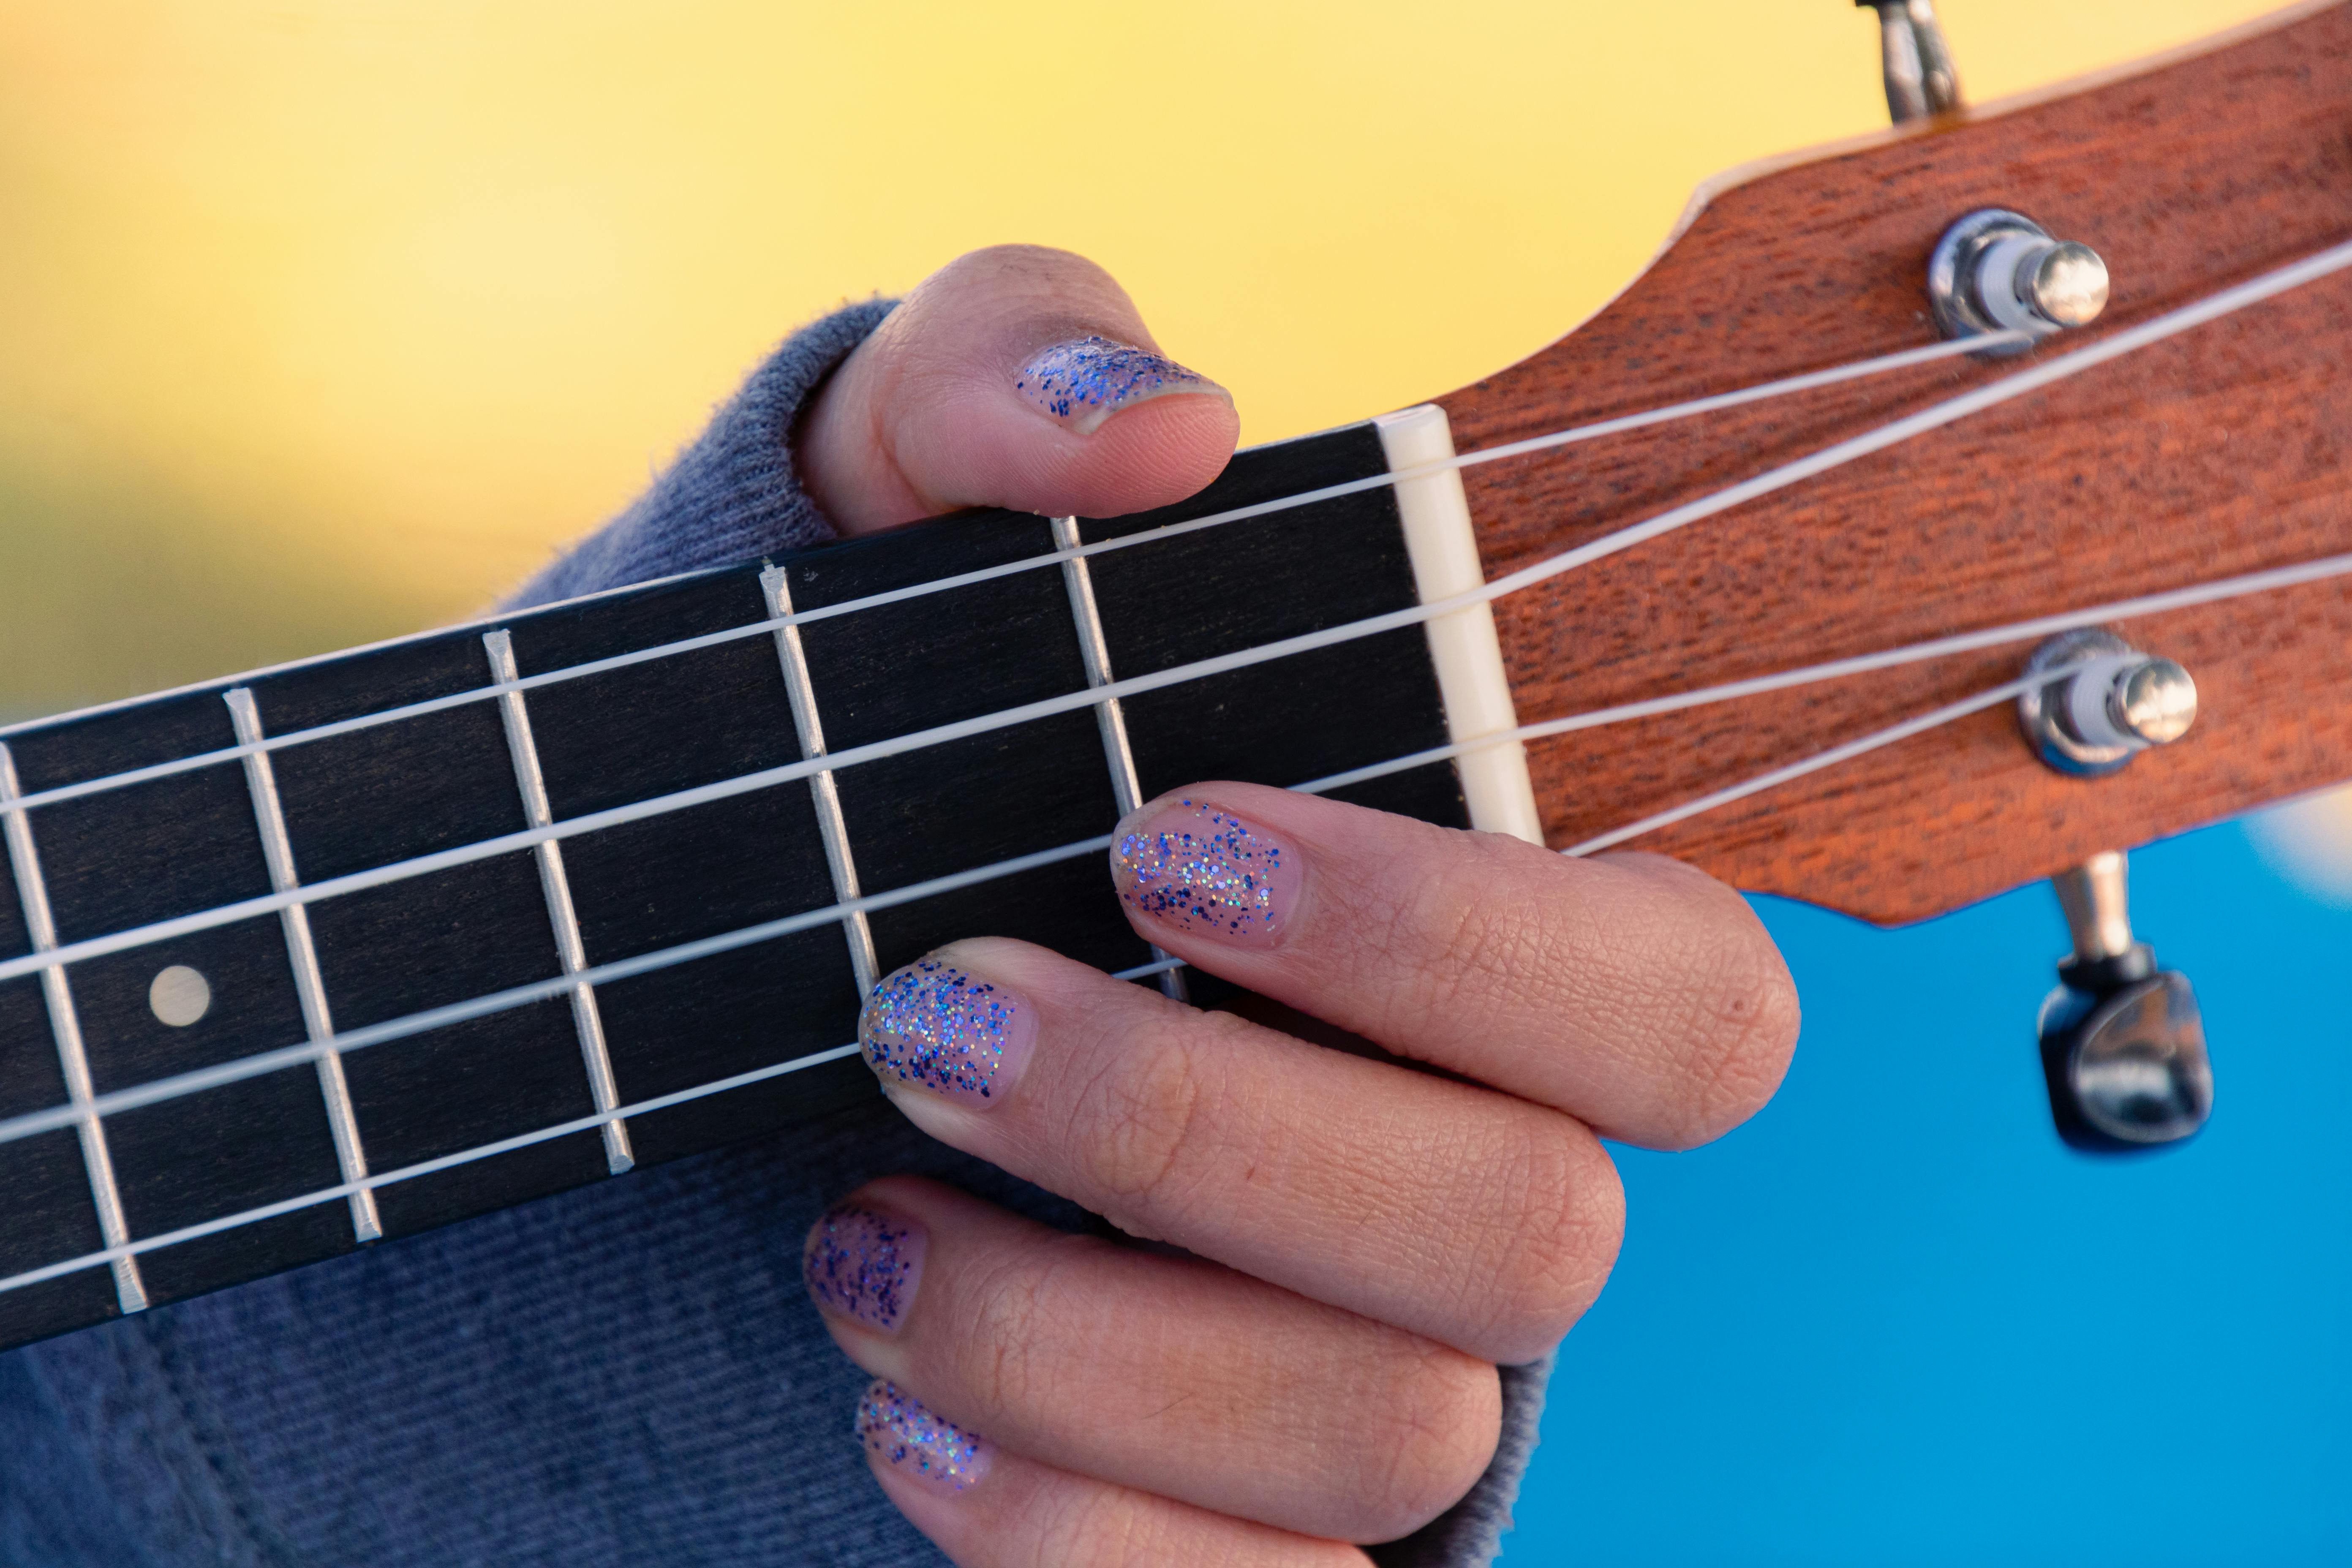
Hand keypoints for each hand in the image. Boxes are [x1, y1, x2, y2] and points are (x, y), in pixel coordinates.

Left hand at [794, 247, 1798, 1563]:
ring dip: (1073, 1327)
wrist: (753, 989)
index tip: (1172, 836)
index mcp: (1496, 961)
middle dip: (1207, 1123)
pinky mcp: (1234, 1540)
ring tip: (853, 1212)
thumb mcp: (900, 510)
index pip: (1687, 1001)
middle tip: (942, 1008)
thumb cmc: (888, 740)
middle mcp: (1479, 1186)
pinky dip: (1050, 1522)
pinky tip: (892, 1397)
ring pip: (1374, 1431)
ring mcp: (1368, 1385)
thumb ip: (1017, 374)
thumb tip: (1153, 424)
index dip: (1462, 940)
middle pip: (1532, 1235)